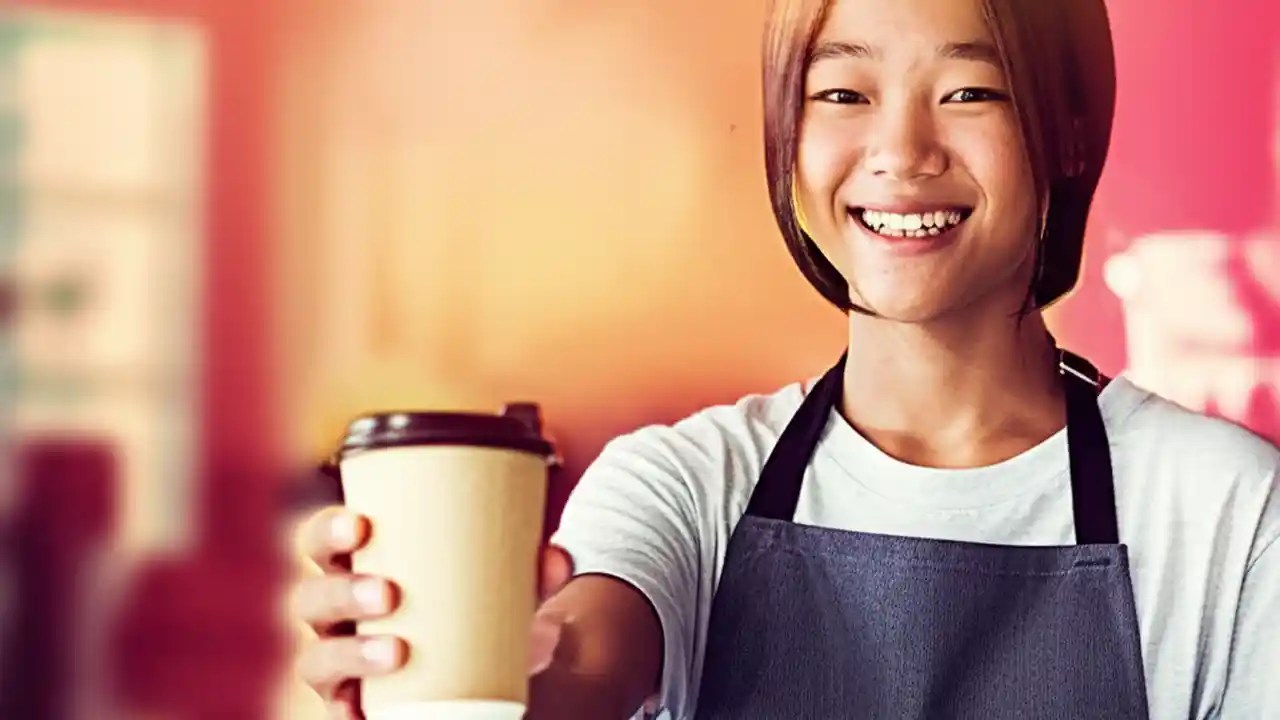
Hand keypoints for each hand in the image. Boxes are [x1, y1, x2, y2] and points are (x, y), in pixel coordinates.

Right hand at [291, 506, 574, 718]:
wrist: (481, 671)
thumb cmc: (472, 606)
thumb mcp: (503, 588)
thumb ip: (531, 573)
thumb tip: (557, 557)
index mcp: (356, 566)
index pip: (320, 541)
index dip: (327, 530)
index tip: (361, 524)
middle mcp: (334, 615)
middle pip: (310, 597)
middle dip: (342, 592)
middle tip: (389, 594)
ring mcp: (337, 662)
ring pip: (317, 658)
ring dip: (351, 653)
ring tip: (397, 652)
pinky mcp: (350, 705)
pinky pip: (336, 711)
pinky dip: (347, 712)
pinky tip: (360, 713)